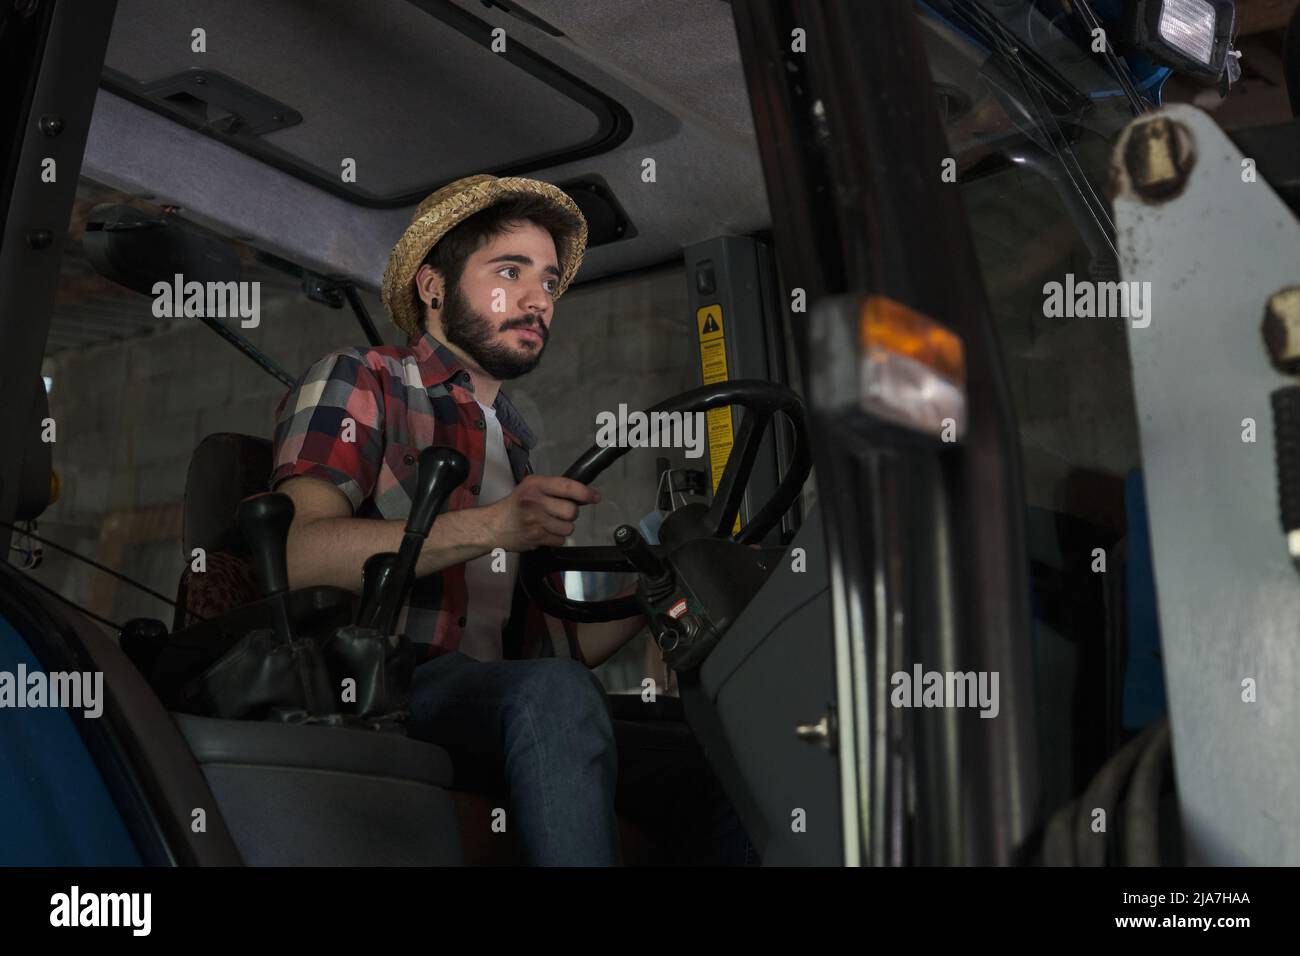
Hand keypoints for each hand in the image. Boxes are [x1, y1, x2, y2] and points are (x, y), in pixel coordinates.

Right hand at [485, 474, 600, 550]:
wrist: (492, 526)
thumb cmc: (515, 505)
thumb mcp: (531, 487)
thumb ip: (555, 489)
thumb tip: (585, 495)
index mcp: (535, 485)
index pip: (568, 486)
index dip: (585, 493)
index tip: (595, 497)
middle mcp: (535, 501)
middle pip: (572, 511)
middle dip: (571, 514)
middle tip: (560, 513)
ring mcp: (535, 521)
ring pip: (568, 528)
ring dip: (563, 528)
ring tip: (550, 524)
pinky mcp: (536, 537)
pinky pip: (560, 540)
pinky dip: (556, 538)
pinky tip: (545, 533)